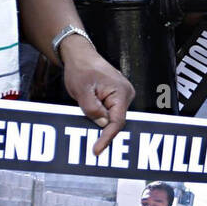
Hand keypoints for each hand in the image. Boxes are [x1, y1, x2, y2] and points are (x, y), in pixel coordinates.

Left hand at [59, 36, 134, 153]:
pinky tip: (90, 108)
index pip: (117, 122)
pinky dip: (99, 115)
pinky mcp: (116, 97)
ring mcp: (123, 96)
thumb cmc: (81, 69)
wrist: (80, 55)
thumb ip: (92, 110)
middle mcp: (126, 94)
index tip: (96, 150)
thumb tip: (102, 125)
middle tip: (87, 134)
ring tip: (85, 105)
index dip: (107, 137)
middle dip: (101, 128)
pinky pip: (110, 112)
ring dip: (98, 119)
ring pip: (112, 117)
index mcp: (121, 92)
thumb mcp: (82, 91)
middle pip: (116, 121)